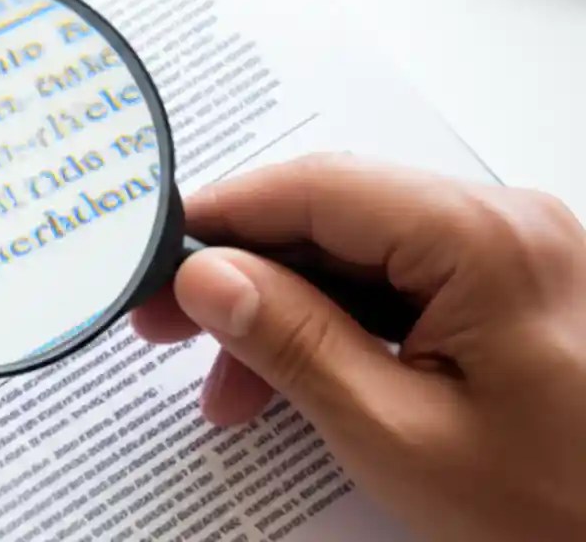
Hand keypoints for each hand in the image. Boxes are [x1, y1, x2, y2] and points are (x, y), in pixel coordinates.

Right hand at [132, 154, 585, 541]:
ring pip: (359, 256)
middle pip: (333, 218)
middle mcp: (504, 225)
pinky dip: (337, 327)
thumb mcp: (399, 434)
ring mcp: (511, 255)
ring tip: (229, 386)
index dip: (221, 215)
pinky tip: (293, 379)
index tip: (153, 253)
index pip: (317, 190)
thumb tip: (207, 276)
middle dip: (243, 271)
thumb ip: (293, 342)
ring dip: (284, 310)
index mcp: (485, 241)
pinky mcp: (509, 290)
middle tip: (165, 323)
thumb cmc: (559, 510)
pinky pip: (398, 286)